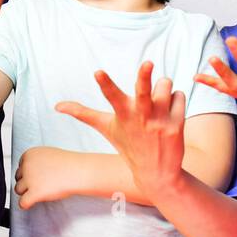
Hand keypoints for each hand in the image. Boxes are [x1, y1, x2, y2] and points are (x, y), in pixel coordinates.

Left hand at [13, 146, 81, 208]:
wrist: (79, 171)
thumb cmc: (68, 164)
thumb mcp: (47, 154)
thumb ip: (35, 161)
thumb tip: (24, 171)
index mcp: (29, 155)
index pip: (20, 168)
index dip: (29, 174)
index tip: (40, 177)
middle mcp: (26, 166)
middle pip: (18, 179)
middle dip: (27, 183)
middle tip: (42, 185)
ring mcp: (30, 179)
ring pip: (18, 190)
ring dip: (27, 192)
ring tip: (41, 192)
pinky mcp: (35, 192)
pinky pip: (22, 203)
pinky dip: (26, 204)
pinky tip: (32, 204)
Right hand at [56, 62, 187, 199]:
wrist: (156, 173)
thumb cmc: (128, 145)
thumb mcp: (106, 128)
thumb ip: (83, 113)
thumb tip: (57, 106)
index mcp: (122, 115)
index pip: (111, 95)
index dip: (105, 83)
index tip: (98, 72)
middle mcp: (141, 117)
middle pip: (143, 90)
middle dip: (144, 75)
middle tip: (147, 63)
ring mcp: (160, 121)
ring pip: (165, 84)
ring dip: (163, 87)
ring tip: (158, 102)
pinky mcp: (176, 124)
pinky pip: (179, 95)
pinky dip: (175, 99)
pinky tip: (170, 113)